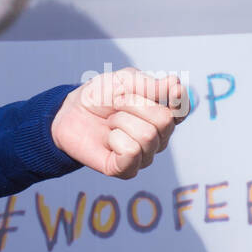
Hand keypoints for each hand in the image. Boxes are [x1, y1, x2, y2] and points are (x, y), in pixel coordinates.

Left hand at [50, 68, 187, 178]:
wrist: (69, 114)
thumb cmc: (98, 97)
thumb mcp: (121, 81)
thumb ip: (149, 84)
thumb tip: (176, 84)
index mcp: (161, 112)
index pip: (183, 108)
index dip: (177, 99)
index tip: (166, 90)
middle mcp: (159, 136)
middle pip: (165, 120)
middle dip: (134, 104)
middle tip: (116, 104)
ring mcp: (145, 155)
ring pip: (148, 135)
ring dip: (121, 121)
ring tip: (110, 123)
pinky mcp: (128, 169)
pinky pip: (132, 152)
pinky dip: (115, 139)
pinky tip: (108, 140)